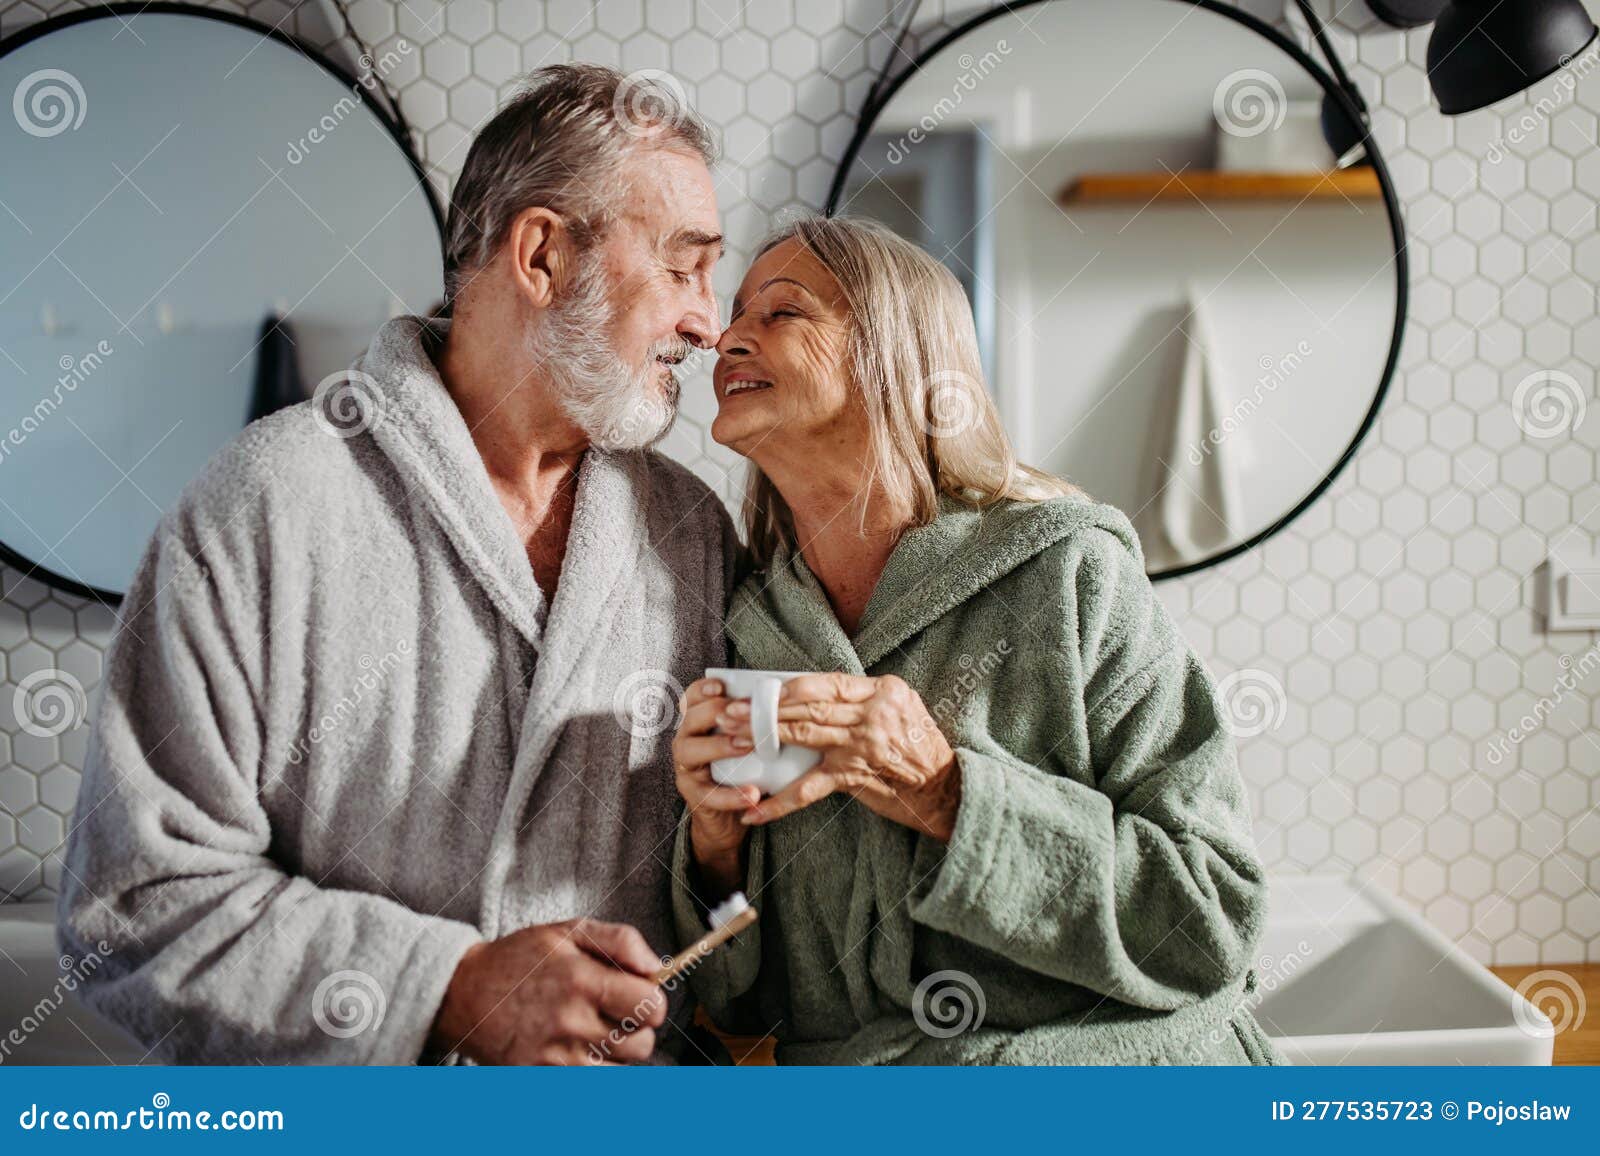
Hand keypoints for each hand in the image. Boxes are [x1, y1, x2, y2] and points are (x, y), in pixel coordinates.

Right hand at [428, 919, 666, 1064]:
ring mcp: (554, 1056)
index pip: (649, 1005)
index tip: (640, 995)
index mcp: (581, 980)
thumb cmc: (518, 960)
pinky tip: (581, 1051)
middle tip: (618, 1013)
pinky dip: (595, 1071)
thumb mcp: (568, 931)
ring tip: (597, 1031)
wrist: (463, 994)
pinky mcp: (540, 1078)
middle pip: (640, 1044)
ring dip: (618, 1053)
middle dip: (638, 1029)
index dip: (653, 1000)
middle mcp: (570, 1022)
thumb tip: (655, 966)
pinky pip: (591, 1086)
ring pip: (620, 1071)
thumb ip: (620, 941)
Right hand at [671, 677, 760, 894]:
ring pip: (690, 750)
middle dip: (718, 712)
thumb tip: (781, 697)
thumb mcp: (746, 741)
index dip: (703, 689)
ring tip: (747, 747)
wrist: (733, 814)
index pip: (693, 698)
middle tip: (747, 715)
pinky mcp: (693, 796)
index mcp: (699, 723)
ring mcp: (686, 768)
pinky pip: (707, 794)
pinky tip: (753, 793)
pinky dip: (731, 795)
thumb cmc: (742, 769)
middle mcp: (686, 740)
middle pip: (691, 719)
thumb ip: (752, 722)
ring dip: (720, 746)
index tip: (721, 686)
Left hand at [718, 673, 961, 840]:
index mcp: (883, 690)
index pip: (826, 683)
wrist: (946, 788)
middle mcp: (873, 713)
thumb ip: (863, 700)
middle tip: (731, 711)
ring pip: (804, 735)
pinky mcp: (855, 777)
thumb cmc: (919, 746)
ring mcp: (863, 745)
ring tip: (733, 738)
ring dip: (764, 736)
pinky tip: (756, 810)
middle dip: (766, 707)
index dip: (788, 687)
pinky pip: (810, 787)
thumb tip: (815, 695)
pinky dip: (781, 802)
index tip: (760, 689)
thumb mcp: (901, 708)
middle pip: (808, 706)